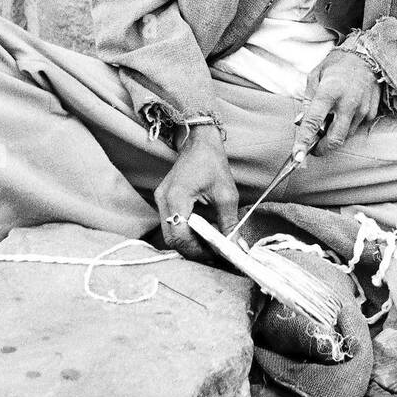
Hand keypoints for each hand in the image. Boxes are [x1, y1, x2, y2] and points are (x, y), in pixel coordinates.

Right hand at [155, 125, 238, 260]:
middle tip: (213, 255)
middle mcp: (163, 200)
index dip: (197, 251)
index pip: (180, 237)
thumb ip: (229, 222)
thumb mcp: (226, 194)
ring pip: (170, 233)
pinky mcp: (164, 200)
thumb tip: (235, 246)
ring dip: (189, 243)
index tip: (216, 255)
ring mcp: (161, 200)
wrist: (199, 141)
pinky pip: (171, 224)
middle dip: (192, 250)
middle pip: (172, 239)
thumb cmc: (212, 162)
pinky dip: (186, 232)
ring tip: (210, 245)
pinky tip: (202, 233)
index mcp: (176, 198)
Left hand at [295, 50, 380, 157]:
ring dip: (334, 135)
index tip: (297, 155)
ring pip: (345, 136)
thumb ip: (308, 99)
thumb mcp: (315, 76)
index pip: (313, 123)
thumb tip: (302, 122)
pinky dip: (347, 125)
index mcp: (329, 92)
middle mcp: (347, 104)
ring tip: (330, 120)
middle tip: (314, 147)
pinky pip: (356, 127)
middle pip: (334, 139)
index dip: (304, 141)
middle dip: (322, 149)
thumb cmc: (338, 65)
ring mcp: (362, 110)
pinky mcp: (372, 113)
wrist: (367, 56)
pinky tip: (345, 112)